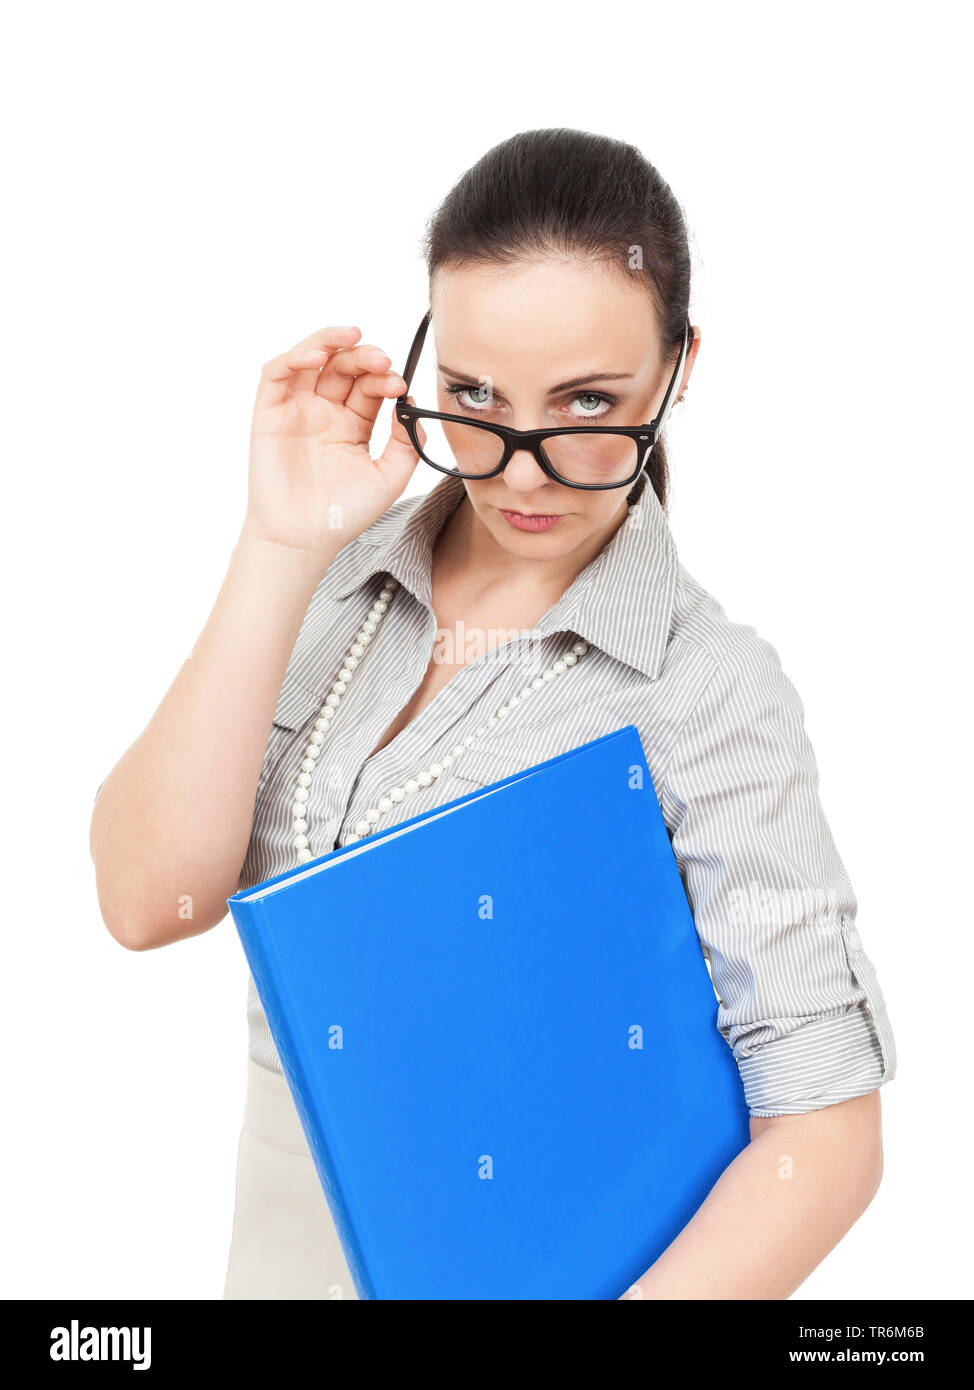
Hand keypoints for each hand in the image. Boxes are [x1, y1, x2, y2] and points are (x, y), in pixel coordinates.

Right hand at [242, 324, 421, 560]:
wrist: (304, 539)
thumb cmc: (342, 514)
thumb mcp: (389, 478)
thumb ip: (406, 443)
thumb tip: (411, 407)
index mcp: (352, 425)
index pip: (370, 387)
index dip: (385, 379)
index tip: (400, 386)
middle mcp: (324, 412)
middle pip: (344, 367)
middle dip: (365, 357)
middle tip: (383, 361)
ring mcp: (296, 410)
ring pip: (310, 360)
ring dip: (331, 341)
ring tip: (354, 336)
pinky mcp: (269, 413)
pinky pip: (276, 374)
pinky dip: (294, 357)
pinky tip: (316, 356)